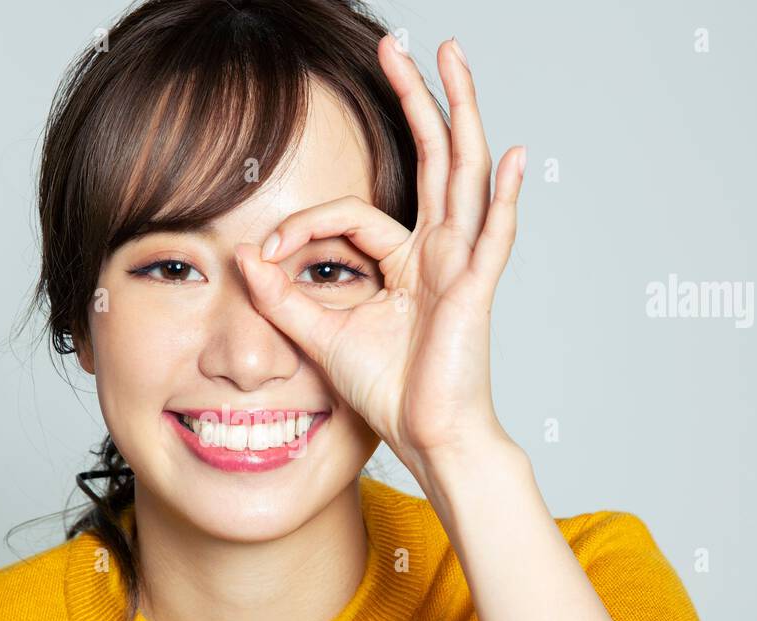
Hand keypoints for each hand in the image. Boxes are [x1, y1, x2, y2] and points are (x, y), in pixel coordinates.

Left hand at [233, 34, 525, 487]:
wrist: (427, 438)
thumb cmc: (388, 392)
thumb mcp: (319, 334)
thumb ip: (280, 295)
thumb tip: (243, 256)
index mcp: (406, 262)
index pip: (351, 215)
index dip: (303, 225)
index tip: (265, 254)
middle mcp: (438, 252)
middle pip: (430, 159)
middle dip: (414, 100)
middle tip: (399, 45)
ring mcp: (461, 265)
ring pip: (462, 174)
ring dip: (458, 113)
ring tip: (453, 59)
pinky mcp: (474, 290)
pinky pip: (494, 236)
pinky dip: (505, 196)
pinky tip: (513, 156)